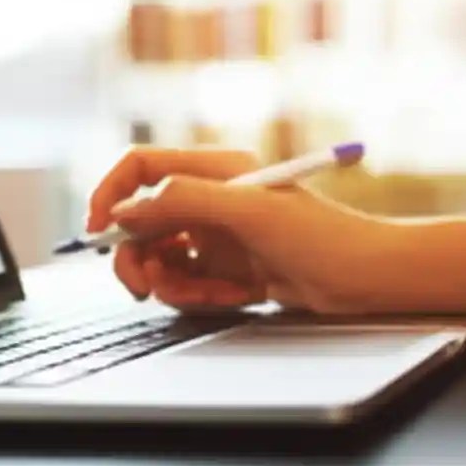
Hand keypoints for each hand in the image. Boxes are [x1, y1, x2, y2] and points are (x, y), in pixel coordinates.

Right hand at [86, 146, 401, 312]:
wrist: (366, 278)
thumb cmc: (322, 235)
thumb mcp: (249, 209)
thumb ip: (183, 201)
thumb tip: (126, 211)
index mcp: (214, 170)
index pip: (141, 168)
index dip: (111, 195)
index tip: (98, 232)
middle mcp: (210, 199)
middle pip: (142, 223)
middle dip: (137, 257)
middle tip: (142, 287)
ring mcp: (217, 236)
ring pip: (162, 260)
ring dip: (173, 283)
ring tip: (208, 295)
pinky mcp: (228, 270)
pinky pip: (188, 284)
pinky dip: (200, 297)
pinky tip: (234, 297)